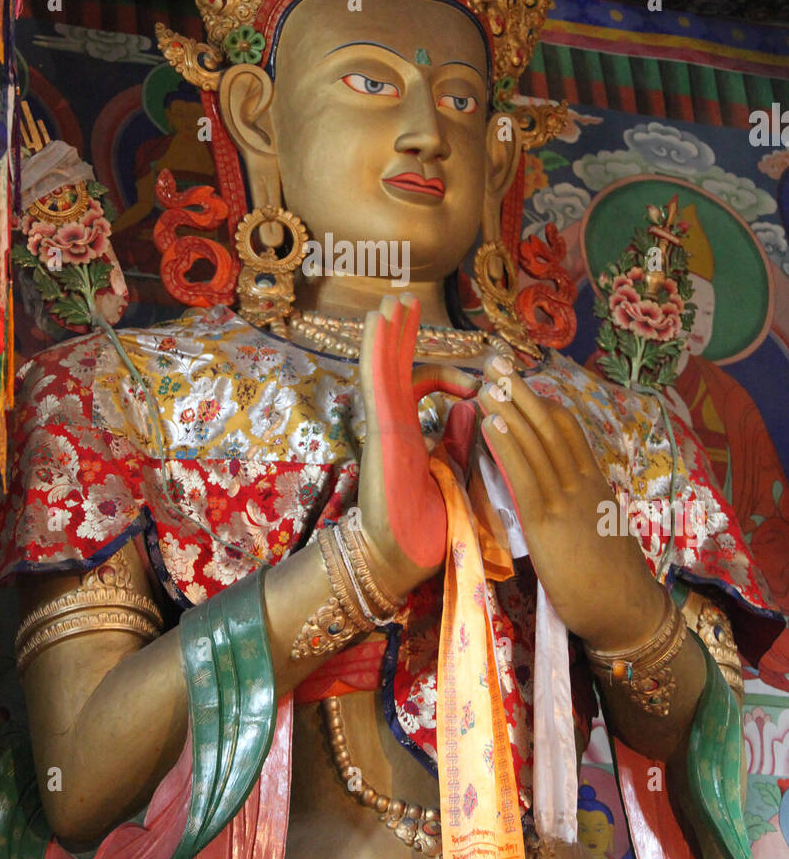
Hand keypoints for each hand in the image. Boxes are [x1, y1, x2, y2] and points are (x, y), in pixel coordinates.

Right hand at [358, 295, 474, 599]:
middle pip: (396, 367)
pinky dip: (377, 348)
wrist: (403, 558)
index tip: (480, 386)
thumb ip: (462, 441)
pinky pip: (377, 379)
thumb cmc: (428, 525)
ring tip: (391, 300)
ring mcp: (385, 425)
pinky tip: (378, 321)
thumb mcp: (456, 474)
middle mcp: (395, 425)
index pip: (423, 387)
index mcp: (411, 434)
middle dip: (402, 334)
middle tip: (406, 300)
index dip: (451, 376)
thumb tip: (478, 410)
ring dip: (387, 332)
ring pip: (383, 367)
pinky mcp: (382, 428)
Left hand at [478, 358, 663, 648]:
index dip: (542, 402)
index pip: (569, 430)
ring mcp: (565, 500)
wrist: (627, 613)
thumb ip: (581, 506)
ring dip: (509, 408)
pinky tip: (491, 423)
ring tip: (487, 381)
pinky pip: (524, 474)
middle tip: (497, 361)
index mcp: (595, 483)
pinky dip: (507, 444)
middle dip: (522, 391)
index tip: (520, 381)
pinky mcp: (548, 523)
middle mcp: (582, 483)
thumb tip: (558, 492)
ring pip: (536, 441)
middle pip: (551, 424)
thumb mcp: (599, 530)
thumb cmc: (611, 581)